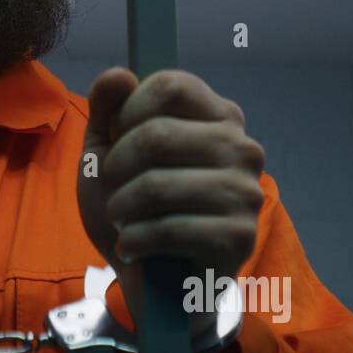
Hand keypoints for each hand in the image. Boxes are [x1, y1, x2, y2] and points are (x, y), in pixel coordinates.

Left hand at [77, 68, 265, 332]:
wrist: (151, 278)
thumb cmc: (133, 206)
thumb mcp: (106, 152)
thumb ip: (107, 109)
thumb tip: (120, 74)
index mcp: (217, 115)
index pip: (170, 84)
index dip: (127, 111)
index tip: (116, 139)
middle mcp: (241, 146)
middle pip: (158, 134)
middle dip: (116, 166)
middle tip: (112, 188)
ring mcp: (246, 191)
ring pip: (158, 184)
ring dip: (122, 207)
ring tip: (121, 219)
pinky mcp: (239, 236)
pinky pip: (169, 228)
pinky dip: (135, 239)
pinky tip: (131, 246)